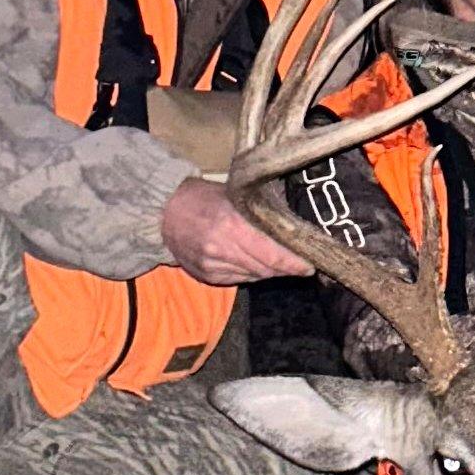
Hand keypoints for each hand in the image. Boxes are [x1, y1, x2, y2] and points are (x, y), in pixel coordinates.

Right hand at [161, 178, 313, 285]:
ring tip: (281, 262)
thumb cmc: (204, 197)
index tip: (310, 265)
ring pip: (254, 276)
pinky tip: (255, 262)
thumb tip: (293, 226)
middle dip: (286, 268)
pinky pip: (239, 279)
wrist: (165, 211)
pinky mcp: (206, 275)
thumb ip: (261, 213)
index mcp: (232, 225)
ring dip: (270, 271)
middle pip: (266, 268)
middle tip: (302, 264)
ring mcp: (212, 265)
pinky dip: (251, 272)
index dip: (294, 263)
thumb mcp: (235, 196)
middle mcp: (222, 249)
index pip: (272, 254)